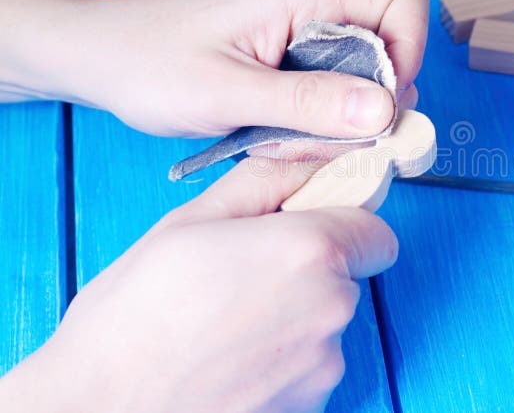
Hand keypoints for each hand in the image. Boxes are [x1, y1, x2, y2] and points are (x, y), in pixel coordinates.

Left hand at [0, 0, 427, 136]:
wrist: (100, 59)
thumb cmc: (149, 62)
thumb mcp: (229, 91)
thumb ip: (309, 102)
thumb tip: (387, 111)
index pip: (402, 1)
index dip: (408, 53)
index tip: (379, 107)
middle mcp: (314, 9)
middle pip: (389, 51)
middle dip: (366, 106)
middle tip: (312, 137)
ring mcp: (303, 37)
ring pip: (359, 84)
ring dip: (332, 124)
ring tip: (274, 138)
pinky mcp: (290, 64)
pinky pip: (329, 98)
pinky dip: (311, 127)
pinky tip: (266, 137)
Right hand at [0, 159, 398, 411]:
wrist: (102, 409)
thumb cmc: (134, 318)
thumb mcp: (190, 223)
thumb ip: (264, 182)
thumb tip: (307, 161)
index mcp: (308, 252)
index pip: (374, 231)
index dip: (344, 226)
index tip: (309, 230)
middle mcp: (330, 309)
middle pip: (347, 278)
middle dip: (309, 271)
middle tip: (244, 278)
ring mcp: (323, 367)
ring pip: (326, 325)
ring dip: (292, 318)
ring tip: (226, 324)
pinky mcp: (310, 407)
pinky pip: (310, 368)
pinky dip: (282, 362)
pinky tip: (231, 360)